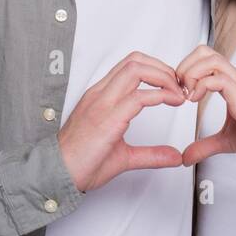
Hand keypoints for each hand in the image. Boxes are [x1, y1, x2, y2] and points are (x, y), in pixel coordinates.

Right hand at [57, 51, 185, 191]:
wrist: (57, 175)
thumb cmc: (80, 164)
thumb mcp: (124, 156)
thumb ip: (150, 154)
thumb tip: (174, 156)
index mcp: (100, 96)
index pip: (130, 66)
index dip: (156, 69)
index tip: (172, 86)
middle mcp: (100, 94)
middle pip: (135, 60)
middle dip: (163, 68)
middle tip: (179, 87)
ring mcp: (102, 103)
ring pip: (136, 69)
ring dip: (163, 77)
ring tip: (177, 93)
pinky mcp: (107, 118)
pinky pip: (138, 96)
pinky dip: (161, 95)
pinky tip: (172, 102)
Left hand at [176, 45, 235, 166]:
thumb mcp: (227, 141)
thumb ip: (205, 146)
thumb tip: (185, 158)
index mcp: (231, 84)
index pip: (203, 58)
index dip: (185, 69)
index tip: (180, 92)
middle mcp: (235, 80)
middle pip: (204, 51)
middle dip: (184, 67)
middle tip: (180, 91)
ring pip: (210, 59)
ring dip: (191, 74)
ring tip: (188, 96)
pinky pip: (218, 79)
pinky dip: (201, 86)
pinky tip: (196, 102)